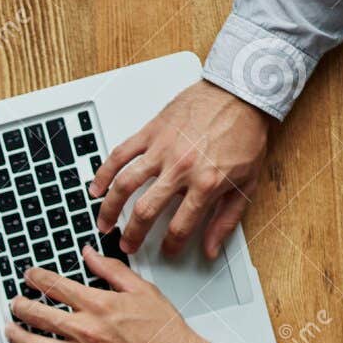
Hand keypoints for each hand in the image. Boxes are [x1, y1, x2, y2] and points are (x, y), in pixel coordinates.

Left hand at [4, 248, 208, 342]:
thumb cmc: (166, 335)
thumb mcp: (143, 290)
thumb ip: (112, 269)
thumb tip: (90, 253)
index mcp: (99, 305)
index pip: (55, 286)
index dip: (36, 278)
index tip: (29, 276)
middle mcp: (86, 331)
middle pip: (38, 314)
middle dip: (20, 305)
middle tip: (15, 302)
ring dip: (17, 335)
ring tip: (10, 328)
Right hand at [91, 82, 269, 259]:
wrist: (242, 93)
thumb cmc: (245, 133)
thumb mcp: (246, 184)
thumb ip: (226, 220)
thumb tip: (211, 249)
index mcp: (205, 184)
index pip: (180, 227)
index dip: (170, 245)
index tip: (166, 249)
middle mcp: (180, 168)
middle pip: (146, 211)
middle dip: (132, 235)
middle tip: (127, 244)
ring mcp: (162, 149)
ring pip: (125, 185)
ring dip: (110, 208)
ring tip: (104, 223)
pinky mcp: (151, 132)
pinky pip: (120, 154)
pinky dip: (104, 172)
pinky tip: (96, 187)